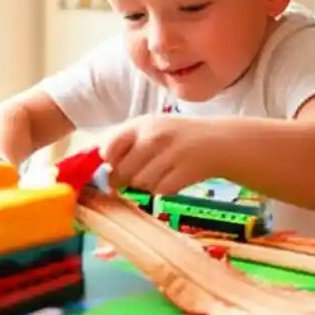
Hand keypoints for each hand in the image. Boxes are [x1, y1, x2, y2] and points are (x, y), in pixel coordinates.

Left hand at [100, 115, 214, 194]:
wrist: (221, 141)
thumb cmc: (179, 136)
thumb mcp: (151, 129)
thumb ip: (123, 142)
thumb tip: (94, 165)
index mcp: (142, 123)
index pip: (108, 147)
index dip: (106, 163)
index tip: (112, 166)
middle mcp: (154, 136)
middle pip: (121, 171)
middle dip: (127, 177)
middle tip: (143, 170)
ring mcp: (170, 154)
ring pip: (140, 184)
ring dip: (147, 184)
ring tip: (163, 170)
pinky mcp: (185, 172)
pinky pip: (159, 191)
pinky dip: (164, 189)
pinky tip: (175, 176)